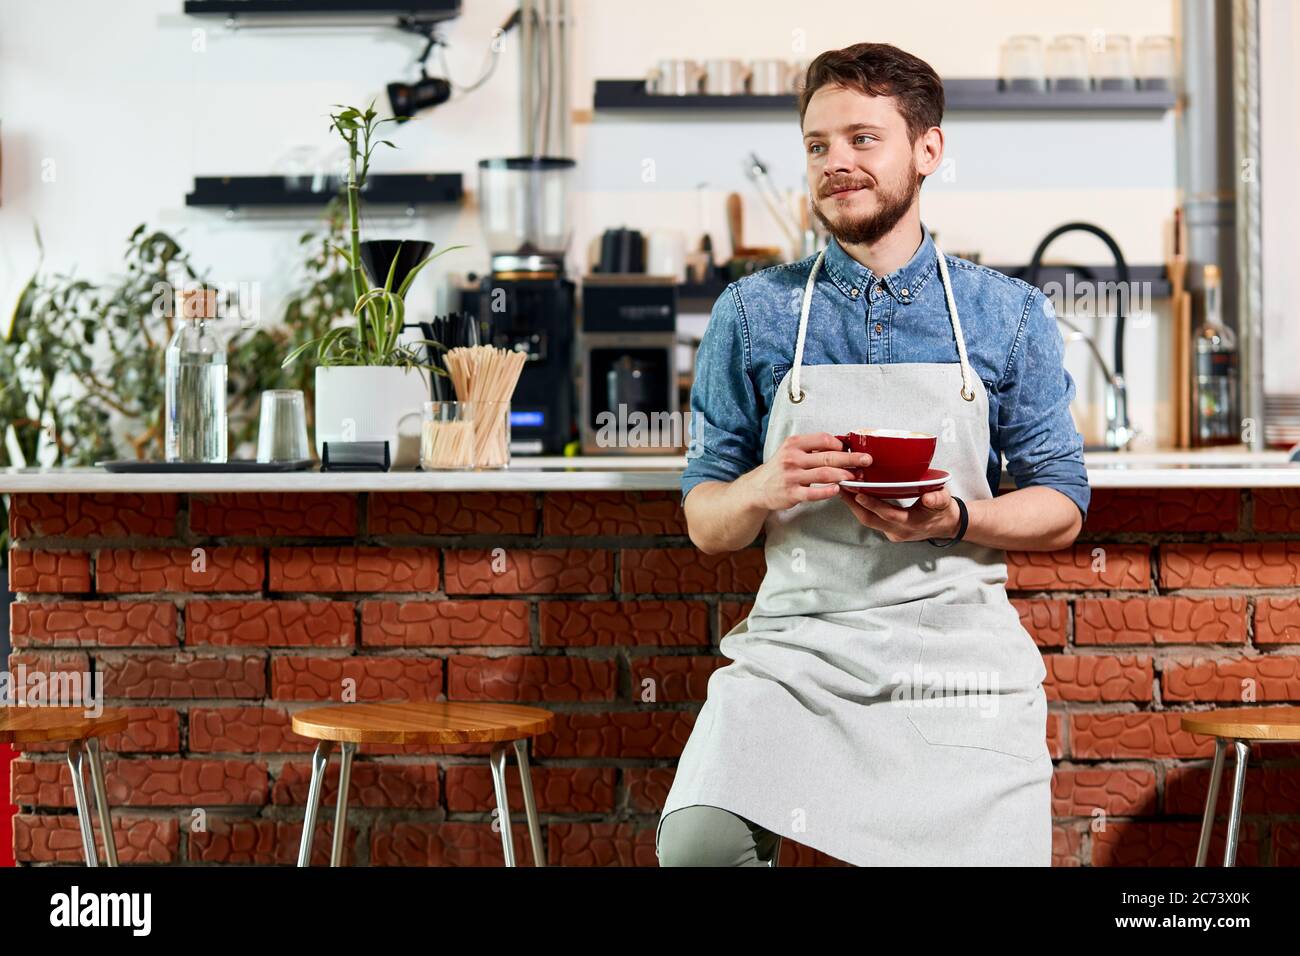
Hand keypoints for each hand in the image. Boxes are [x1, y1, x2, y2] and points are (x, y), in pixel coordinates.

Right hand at [743, 432, 872, 511]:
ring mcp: (792, 476)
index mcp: (794, 444)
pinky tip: (838, 490)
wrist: (758, 488)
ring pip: (824, 474)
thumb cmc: (780, 469)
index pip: (823, 439)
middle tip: (866, 460)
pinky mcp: (791, 493)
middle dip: (851, 458)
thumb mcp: (791, 451)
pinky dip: (827, 491)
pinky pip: (813, 493)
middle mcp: (792, 458)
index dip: (840, 444)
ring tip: (857, 477)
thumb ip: (812, 448)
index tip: (852, 449)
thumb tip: (840, 446)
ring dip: (843, 475)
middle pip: (828, 457)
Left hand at [838, 485, 959, 542]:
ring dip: (854, 506)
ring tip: (843, 489)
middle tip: (842, 488)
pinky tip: (854, 495)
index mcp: (911, 524)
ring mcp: (892, 532)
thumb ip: (937, 498)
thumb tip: (929, 497)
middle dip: (853, 506)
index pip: (888, 515)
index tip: (859, 494)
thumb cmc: (943, 510)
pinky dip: (861, 508)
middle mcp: (898, 531)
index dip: (873, 505)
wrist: (947, 525)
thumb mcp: (945, 501)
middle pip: (870, 520)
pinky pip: (871, 520)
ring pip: (868, 520)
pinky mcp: (889, 530)